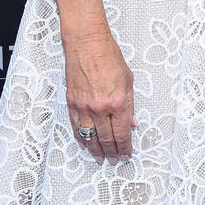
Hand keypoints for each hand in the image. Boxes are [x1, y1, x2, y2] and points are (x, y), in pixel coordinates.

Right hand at [63, 28, 135, 163]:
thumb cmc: (109, 57)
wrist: (87, 44)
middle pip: (106, 139)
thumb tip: (132, 124)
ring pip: (90, 137)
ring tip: (101, 158)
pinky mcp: (72, 103)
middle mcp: (100, 108)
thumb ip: (130, 105)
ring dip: (96, 150)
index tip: (127, 154)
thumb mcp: (128, 80)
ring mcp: (84, 107)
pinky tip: (86, 144)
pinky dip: (81, 138)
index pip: (122, 133)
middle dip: (112, 153)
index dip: (125, 147)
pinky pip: (76, 127)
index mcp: (118, 102)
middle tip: (115, 160)